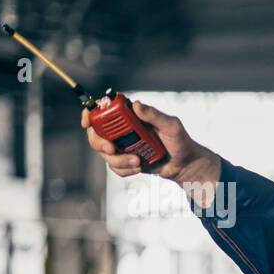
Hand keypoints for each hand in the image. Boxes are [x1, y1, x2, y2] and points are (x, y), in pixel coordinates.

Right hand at [80, 100, 220, 202]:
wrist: (185, 165)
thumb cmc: (180, 142)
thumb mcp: (171, 126)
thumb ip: (154, 115)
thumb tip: (136, 104)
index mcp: (130, 117)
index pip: (103, 111)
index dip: (90, 114)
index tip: (88, 121)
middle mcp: (122, 130)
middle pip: (96, 134)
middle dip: (99, 142)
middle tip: (112, 148)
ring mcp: (122, 146)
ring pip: (104, 153)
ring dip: (118, 159)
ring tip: (138, 161)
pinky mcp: (125, 161)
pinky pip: (114, 167)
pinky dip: (124, 169)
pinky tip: (139, 167)